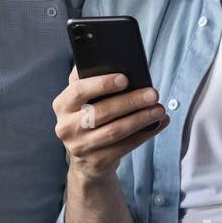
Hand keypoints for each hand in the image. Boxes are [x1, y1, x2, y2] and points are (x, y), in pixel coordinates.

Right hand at [53, 67, 168, 179]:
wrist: (85, 158)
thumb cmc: (88, 117)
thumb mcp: (82, 100)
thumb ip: (89, 80)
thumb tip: (113, 61)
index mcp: (62, 105)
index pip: (79, 91)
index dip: (102, 84)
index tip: (125, 79)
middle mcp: (66, 127)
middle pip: (101, 112)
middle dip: (130, 101)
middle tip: (153, 94)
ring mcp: (80, 147)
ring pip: (115, 131)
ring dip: (141, 119)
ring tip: (159, 109)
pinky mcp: (97, 161)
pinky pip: (124, 146)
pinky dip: (144, 134)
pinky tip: (158, 124)